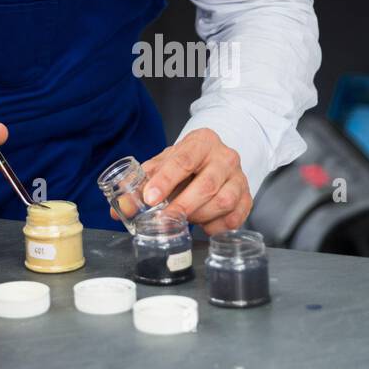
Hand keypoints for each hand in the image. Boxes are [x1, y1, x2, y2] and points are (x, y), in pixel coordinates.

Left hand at [108, 128, 251, 234]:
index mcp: (202, 142)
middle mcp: (225, 156)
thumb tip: (120, 209)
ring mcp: (239, 177)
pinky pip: (236, 217)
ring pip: (223, 202)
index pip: (183, 160)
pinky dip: (217, 226)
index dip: (165, 181)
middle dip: (183, 206)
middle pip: (206, 184)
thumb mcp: (164, 164)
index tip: (150, 198)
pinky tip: (204, 225)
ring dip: (200, 216)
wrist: (214, 160)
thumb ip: (142, 183)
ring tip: (184, 219)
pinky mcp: (248, 197)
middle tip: (164, 220)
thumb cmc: (186, 162)